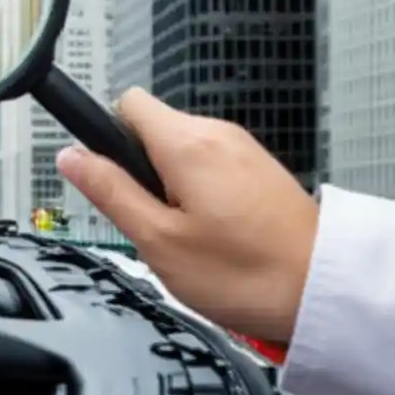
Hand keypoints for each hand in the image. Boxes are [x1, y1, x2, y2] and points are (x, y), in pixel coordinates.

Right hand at [56, 88, 318, 343]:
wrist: (322, 290)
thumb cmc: (247, 273)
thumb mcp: (157, 239)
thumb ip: (109, 191)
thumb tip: (71, 158)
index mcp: (186, 144)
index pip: (126, 104)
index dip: (104, 135)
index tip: (103, 172)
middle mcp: (217, 135)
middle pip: (151, 130)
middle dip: (137, 171)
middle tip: (148, 221)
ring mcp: (242, 151)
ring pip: (178, 152)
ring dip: (167, 187)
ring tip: (182, 235)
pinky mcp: (258, 170)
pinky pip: (207, 168)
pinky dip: (196, 194)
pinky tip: (210, 235)